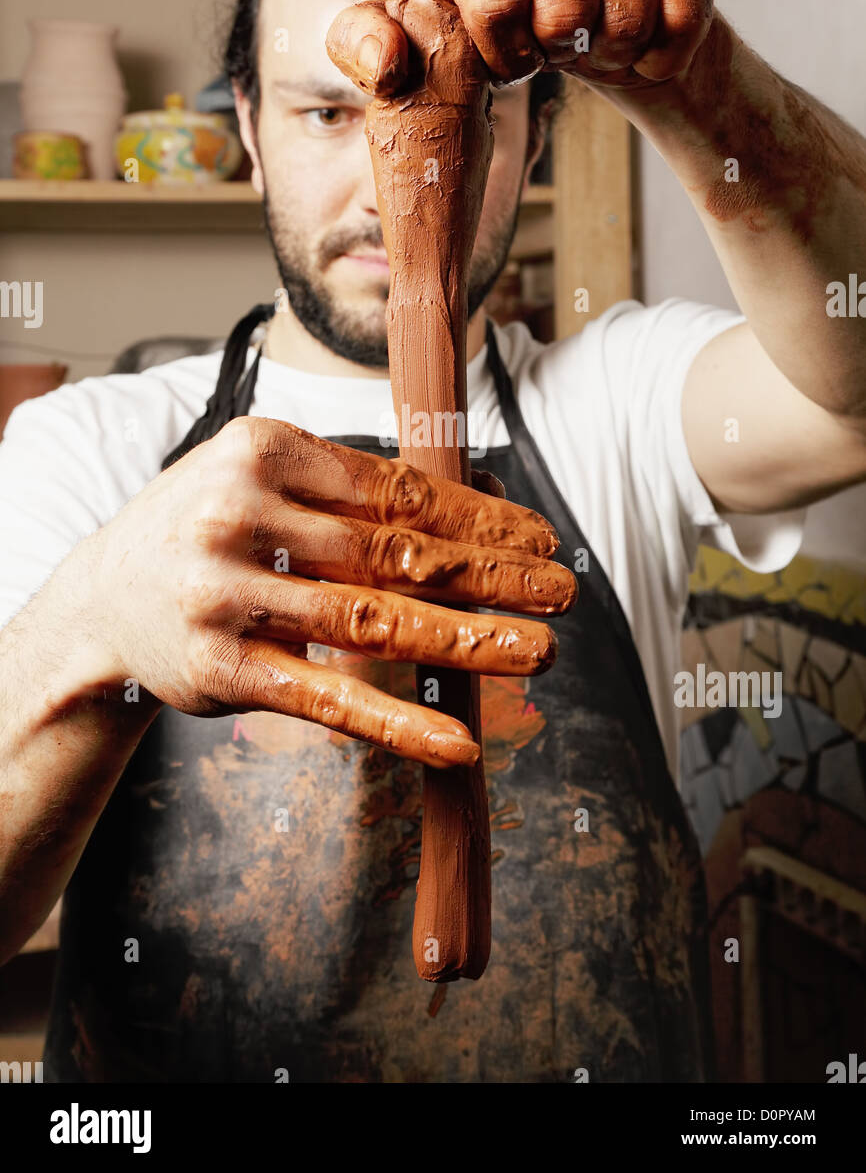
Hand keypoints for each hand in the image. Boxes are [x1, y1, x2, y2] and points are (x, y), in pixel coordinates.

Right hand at [85, 417, 575, 767]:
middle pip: (395, 552)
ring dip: (467, 640)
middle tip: (564, 590)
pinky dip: (396, 723)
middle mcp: (240, 514)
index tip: (537, 539)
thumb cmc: (206, 530)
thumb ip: (347, 491)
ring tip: (537, 650)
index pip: (395, 490)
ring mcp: (227, 596)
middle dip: (491, 574)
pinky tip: (456, 744)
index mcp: (263, 449)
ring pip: (372, 621)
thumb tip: (468, 516)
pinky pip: (325, 699)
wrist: (100, 601)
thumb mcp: (259, 479)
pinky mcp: (220, 672)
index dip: (477, 519)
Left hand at [327, 0, 721, 94]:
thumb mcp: (419, 28)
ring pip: (626, 11)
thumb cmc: (493, 14)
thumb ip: (368, 44)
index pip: (497, 4)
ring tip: (596, 40)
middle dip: (561, 56)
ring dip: (613, 54)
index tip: (509, 52)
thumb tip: (386, 63)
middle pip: (564, 9)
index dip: (507, 57)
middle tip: (558, 46)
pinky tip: (647, 46)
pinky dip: (668, 50)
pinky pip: (686, 4)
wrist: (580, 8)